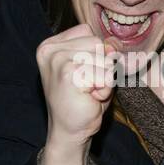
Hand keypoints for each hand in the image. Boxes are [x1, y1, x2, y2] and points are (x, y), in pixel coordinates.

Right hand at [35, 24, 119, 164]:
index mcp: (51, 45)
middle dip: (101, 67)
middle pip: (97, 43)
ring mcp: (58, 60)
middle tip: (86, 86)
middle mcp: (50, 50)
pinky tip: (89, 98)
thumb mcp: (94, 68)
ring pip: (104, 58)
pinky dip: (104, 89)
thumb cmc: (82, 100)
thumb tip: (113, 44)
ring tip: (87, 92)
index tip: (82, 76)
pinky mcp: (68, 73)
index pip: (88, 33)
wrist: (70, 131)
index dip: (95, 56)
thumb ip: (103, 50)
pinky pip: (105, 74)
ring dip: (103, 79)